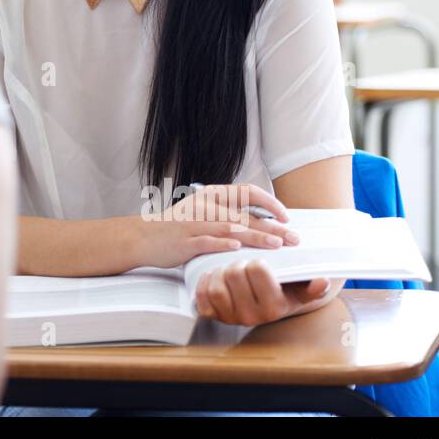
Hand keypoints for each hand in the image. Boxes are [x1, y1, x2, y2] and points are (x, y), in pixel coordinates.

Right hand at [134, 183, 298, 268]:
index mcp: (212, 195)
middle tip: (294, 239)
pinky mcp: (184, 240)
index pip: (247, 192)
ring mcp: (194, 223)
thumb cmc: (177, 227)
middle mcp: (205, 205)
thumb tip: (261, 221)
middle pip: (245, 214)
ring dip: (256, 236)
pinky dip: (222, 243)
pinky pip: (206, 240)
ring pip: (230, 227)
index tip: (287, 217)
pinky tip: (238, 247)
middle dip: (272, 227)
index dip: (270, 203)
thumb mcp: (203, 212)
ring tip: (277, 245)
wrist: (143, 237)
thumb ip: (228, 213)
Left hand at [194, 260, 331, 325]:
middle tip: (242, 264)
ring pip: (216, 287)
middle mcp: (252, 316)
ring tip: (229, 270)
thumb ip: (313, 286)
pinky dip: (204, 282)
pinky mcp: (214, 317)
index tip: (260, 263)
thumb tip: (322, 282)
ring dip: (220, 272)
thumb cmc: (285, 290)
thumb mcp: (301, 288)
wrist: (269, 306)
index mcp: (275, 306)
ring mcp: (231, 318)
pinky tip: (215, 277)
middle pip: (234, 275)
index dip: (257, 261)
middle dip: (237, 263)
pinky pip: (202, 297)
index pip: (257, 270)